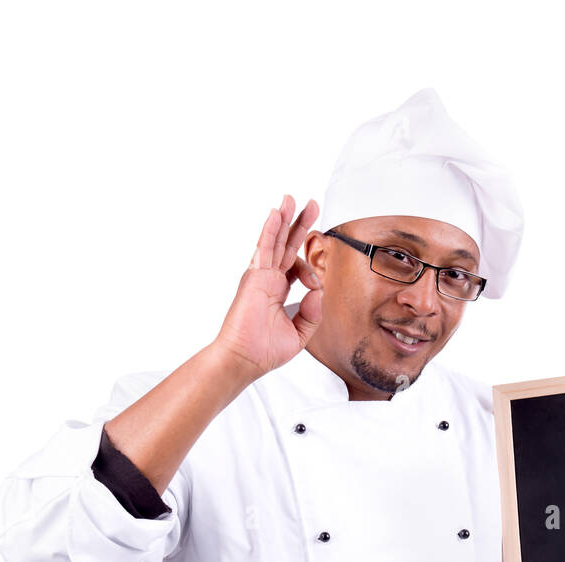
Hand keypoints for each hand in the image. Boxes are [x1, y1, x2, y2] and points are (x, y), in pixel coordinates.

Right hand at [214, 194, 322, 379]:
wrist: (245, 358)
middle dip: (299, 225)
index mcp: (278, 291)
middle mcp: (269, 280)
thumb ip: (312, 313)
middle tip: (311, 205)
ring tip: (292, 199)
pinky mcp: (255, 277)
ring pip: (275, 241)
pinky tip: (277, 213)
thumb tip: (319, 291)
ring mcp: (261, 276)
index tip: (315, 286)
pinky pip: (264, 248)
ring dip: (285, 219)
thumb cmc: (264, 350)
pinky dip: (270, 230)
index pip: (297, 268)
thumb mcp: (299, 333)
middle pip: (286, 245)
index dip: (311, 272)